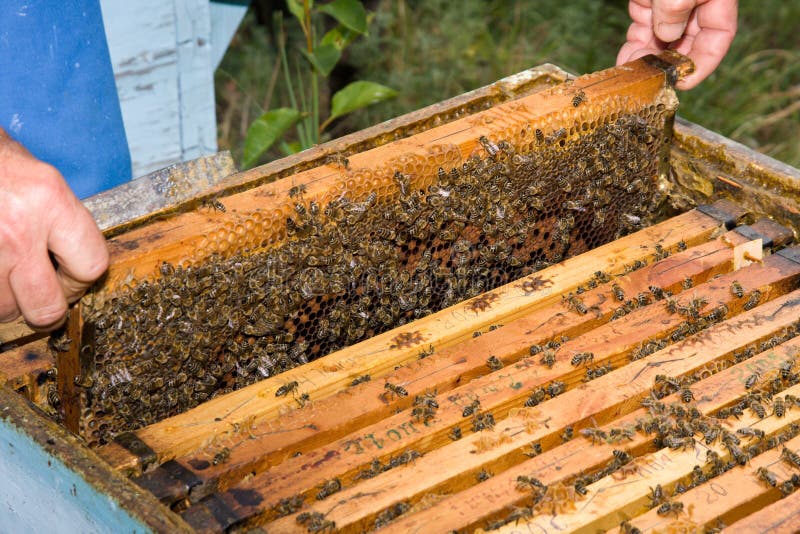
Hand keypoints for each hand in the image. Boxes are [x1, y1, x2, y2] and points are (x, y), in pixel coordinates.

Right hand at [0, 128, 108, 329]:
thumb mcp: (40, 179)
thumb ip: (63, 222)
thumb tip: (75, 265)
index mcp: (50, 200)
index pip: (91, 265)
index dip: (81, 280)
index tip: (70, 279)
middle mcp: (18, 228)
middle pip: (46, 306)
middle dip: (45, 309)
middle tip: (38, 295)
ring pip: (4, 310)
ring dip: (6, 302)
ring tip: (6, 277)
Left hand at [617, 0, 737, 88]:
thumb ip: (674, 13)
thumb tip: (666, 36)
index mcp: (716, 0)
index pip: (718, 38)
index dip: (703, 64)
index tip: (683, 83)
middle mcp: (694, 6)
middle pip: (687, 44)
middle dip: (668, 64)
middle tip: (653, 79)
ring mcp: (667, 5)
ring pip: (660, 42)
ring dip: (647, 60)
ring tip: (635, 72)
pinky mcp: (645, 3)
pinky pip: (641, 31)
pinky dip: (632, 48)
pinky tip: (625, 62)